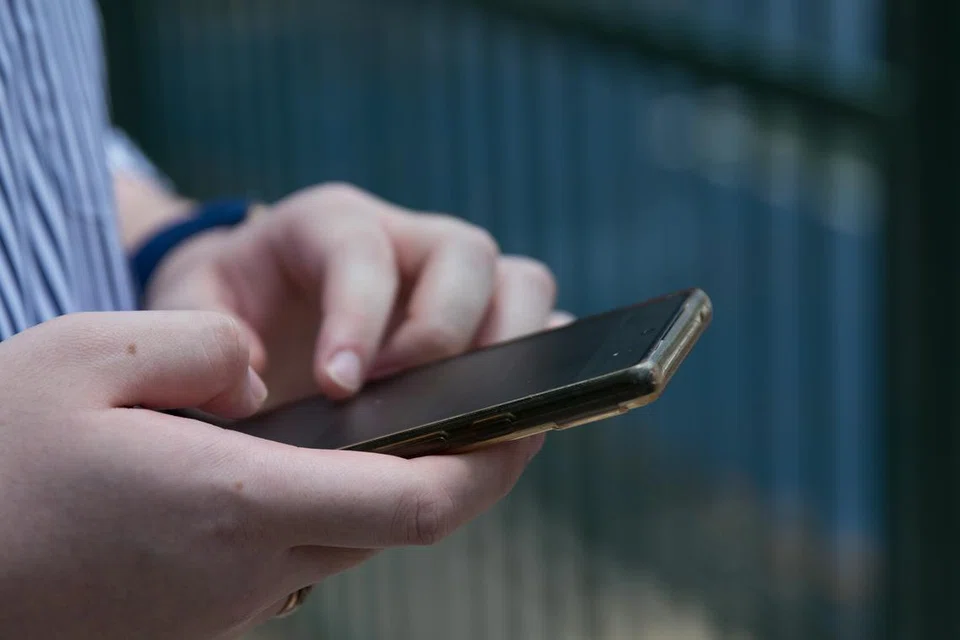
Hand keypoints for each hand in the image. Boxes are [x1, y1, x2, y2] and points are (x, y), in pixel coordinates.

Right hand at [0, 311, 542, 638]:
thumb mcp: (85, 356)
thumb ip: (202, 348)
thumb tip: (257, 374)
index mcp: (236, 502)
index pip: (420, 500)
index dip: (492, 461)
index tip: (531, 417)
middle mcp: (249, 568)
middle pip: (402, 521)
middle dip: (463, 466)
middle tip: (493, 403)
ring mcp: (227, 603)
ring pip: (352, 536)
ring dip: (397, 483)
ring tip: (413, 417)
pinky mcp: (202, 612)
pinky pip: (298, 550)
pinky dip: (335, 502)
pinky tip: (320, 459)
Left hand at [144, 183, 569, 407]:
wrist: (258, 293)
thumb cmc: (226, 301)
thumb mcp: (194, 306)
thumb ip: (212, 340)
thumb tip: (264, 390)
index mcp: (329, 222)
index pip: (362, 252)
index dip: (358, 319)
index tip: (338, 388)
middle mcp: (406, 236)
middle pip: (467, 254)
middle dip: (442, 333)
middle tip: (402, 398)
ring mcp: (454, 276)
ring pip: (523, 283)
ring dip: (506, 350)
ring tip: (458, 414)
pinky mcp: (484, 314)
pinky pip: (540, 326)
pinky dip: (533, 369)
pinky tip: (496, 421)